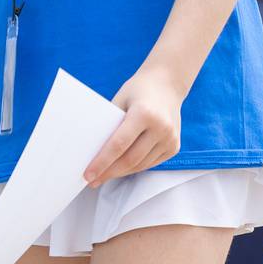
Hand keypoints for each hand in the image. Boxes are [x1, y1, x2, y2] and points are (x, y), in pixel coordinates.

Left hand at [84, 64, 185, 186]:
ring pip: (141, 165)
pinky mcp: (174, 147)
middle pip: (130, 159)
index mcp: (144, 114)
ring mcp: (170, 139)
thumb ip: (110, 123)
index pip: (118, 144)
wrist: (167, 83)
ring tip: (104, 176)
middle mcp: (160, 128)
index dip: (102, 162)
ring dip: (121, 172)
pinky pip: (150, 163)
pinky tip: (121, 169)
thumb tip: (92, 151)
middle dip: (109, 172)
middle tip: (92, 180)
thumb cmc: (137, 90)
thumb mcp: (120, 100)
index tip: (88, 174)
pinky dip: (135, 167)